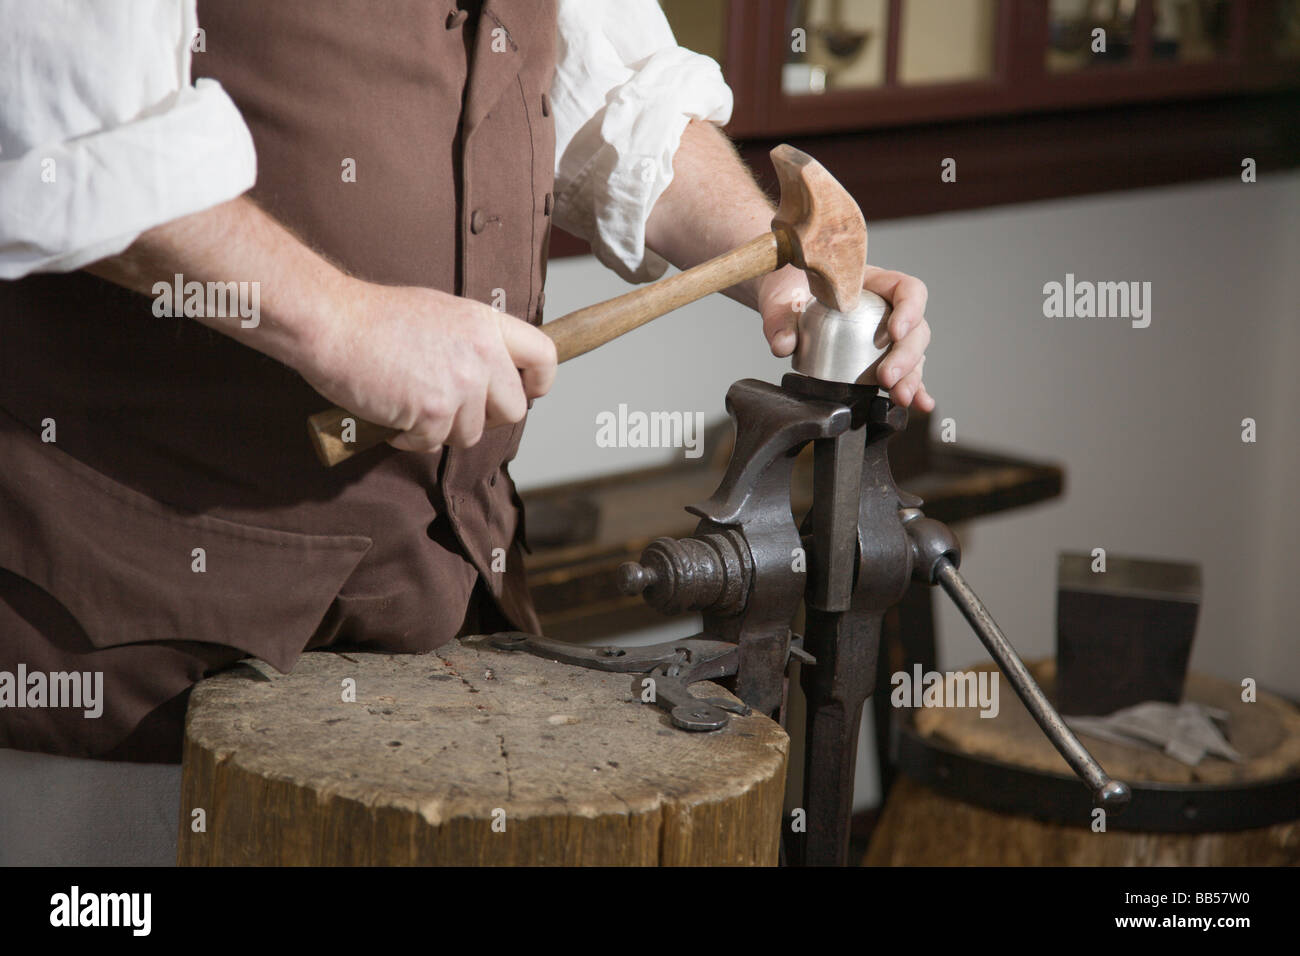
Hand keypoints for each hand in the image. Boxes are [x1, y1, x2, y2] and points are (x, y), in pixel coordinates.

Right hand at [301, 279, 556, 452]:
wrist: (332, 322)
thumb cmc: (375, 319)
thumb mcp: (441, 314)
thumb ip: (474, 342)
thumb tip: (493, 375)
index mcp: (487, 324)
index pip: (545, 356)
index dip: (538, 384)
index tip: (523, 393)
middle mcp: (483, 353)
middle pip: (514, 410)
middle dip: (485, 419)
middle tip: (452, 411)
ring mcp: (461, 383)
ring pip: (471, 434)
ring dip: (441, 430)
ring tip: (410, 405)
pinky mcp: (434, 410)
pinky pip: (432, 444)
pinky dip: (409, 438)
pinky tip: (391, 414)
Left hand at [757, 264, 933, 411]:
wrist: (783, 304)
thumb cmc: (789, 290)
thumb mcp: (781, 298)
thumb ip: (780, 319)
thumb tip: (784, 345)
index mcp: (873, 283)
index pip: (908, 290)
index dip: (910, 310)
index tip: (894, 332)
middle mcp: (887, 309)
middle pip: (916, 329)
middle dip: (906, 356)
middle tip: (887, 377)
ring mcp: (886, 336)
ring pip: (913, 355)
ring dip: (911, 378)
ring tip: (900, 397)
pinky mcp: (879, 359)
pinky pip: (902, 374)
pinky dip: (913, 389)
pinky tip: (919, 404)